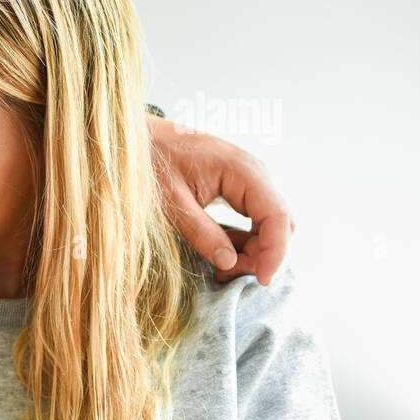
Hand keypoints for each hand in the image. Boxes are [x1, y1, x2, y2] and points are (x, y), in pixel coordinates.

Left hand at [148, 115, 295, 285]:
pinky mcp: (239, 188)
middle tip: (227, 275)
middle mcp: (255, 174)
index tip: (262, 282)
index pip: (278, 218)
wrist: (140, 138)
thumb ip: (201, 232)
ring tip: (220, 268)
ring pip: (269, 225)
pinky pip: (254, 220)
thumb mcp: (171, 202)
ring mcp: (250, 181)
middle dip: (262, 255)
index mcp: (244, 172)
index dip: (275, 254)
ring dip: (253, 251)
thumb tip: (230, 264)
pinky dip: (243, 241)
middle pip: (280, 224)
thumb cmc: (152, 162)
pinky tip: (220, 252)